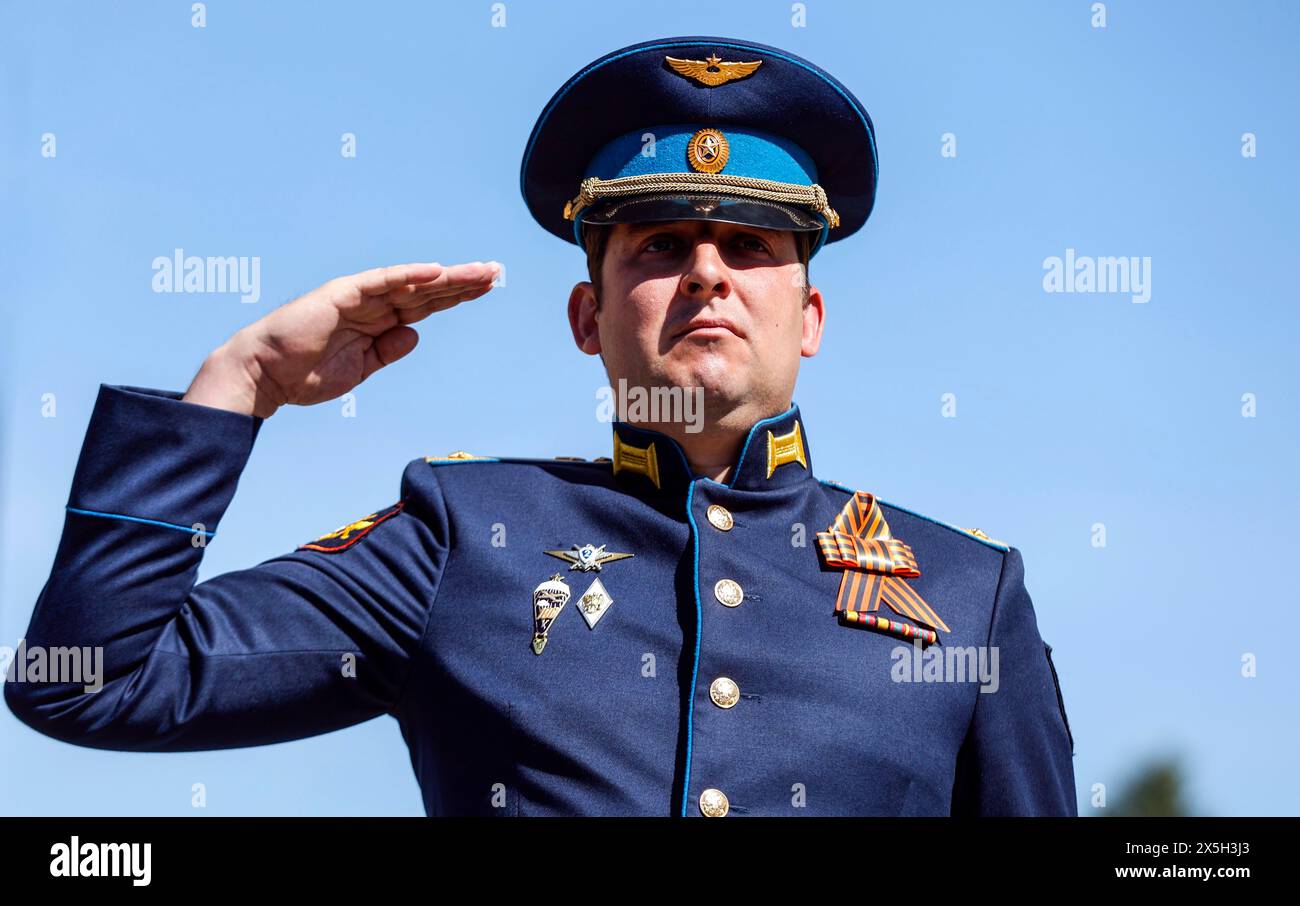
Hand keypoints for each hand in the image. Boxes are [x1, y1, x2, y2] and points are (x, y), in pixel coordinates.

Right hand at [182, 261, 499, 417]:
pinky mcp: (342, 294)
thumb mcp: (361, 368)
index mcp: (379, 320)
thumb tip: (415, 334)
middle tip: (497, 272)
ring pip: (412, 282)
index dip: (457, 295)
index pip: (427, 304)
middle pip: (427, 289)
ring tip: (481, 271)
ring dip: (447, 276)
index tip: (488, 288)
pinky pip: (381, 281)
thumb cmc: (306, 374)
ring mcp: (359, 295)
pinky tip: (435, 271)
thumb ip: (388, 351)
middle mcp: (373, 302)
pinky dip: (408, 275)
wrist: (266, 376)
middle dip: (463, 281)